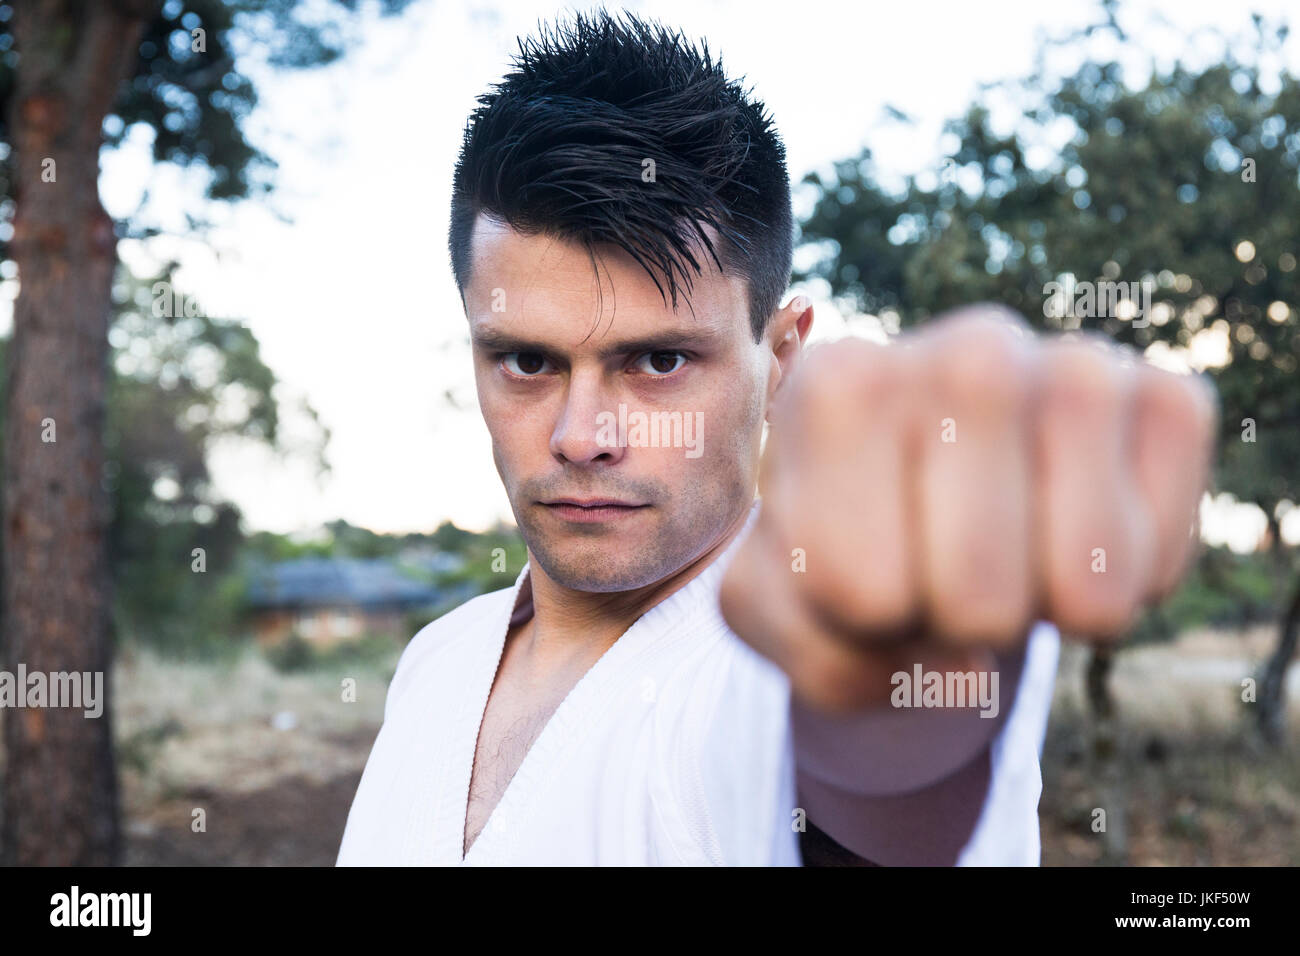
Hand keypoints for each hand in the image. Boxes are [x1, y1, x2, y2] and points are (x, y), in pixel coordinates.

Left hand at [719, 304, 1218, 713]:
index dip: (863, 622)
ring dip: (1043, 614)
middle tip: (939, 568)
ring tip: (1003, 554)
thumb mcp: (781, 607)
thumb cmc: (847, 550)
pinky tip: (1072, 536)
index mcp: (839, 386)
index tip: (859, 568)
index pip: (859, 586)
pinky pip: (1158, 560)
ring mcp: (1075, 363)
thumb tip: (968, 669)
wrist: (937, 497)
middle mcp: (964, 347)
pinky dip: (1123, 589)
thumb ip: (813, 649)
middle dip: (955, 625)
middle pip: (977, 595)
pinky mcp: (1168, 397)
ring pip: (1086, 588)